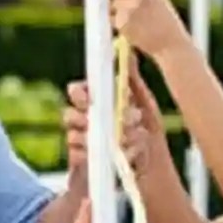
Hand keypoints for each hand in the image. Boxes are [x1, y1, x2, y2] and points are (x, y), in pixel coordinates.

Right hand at [64, 58, 165, 180]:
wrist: (154, 169)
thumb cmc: (147, 132)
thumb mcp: (144, 103)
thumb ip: (132, 79)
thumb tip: (129, 53)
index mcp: (97, 103)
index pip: (77, 93)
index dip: (79, 93)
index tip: (88, 98)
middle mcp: (86, 122)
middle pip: (69, 114)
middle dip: (88, 118)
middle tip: (111, 120)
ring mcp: (83, 143)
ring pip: (74, 136)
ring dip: (100, 138)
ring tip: (128, 137)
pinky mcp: (84, 164)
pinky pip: (80, 157)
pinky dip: (100, 155)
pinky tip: (121, 153)